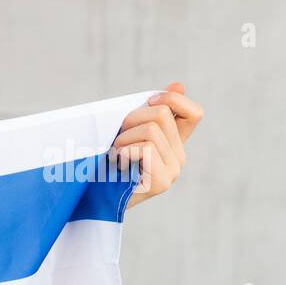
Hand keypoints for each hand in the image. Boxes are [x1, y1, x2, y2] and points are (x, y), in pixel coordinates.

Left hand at [110, 81, 203, 208]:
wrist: (91, 199)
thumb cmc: (105, 163)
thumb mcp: (127, 132)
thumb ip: (149, 112)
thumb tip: (178, 85)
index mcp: (174, 142)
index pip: (194, 113)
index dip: (173, 100)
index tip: (148, 102)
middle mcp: (179, 157)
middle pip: (162, 115)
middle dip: (132, 118)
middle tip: (117, 138)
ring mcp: (172, 171)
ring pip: (151, 130)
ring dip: (124, 138)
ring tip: (115, 154)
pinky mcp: (161, 182)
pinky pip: (146, 148)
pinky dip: (125, 151)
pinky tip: (118, 164)